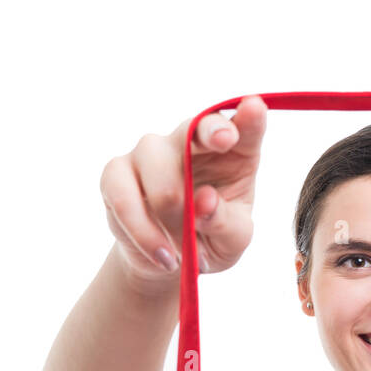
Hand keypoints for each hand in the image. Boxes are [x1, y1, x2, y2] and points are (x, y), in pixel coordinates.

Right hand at [100, 95, 267, 289]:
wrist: (169, 260)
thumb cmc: (211, 237)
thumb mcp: (233, 239)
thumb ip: (227, 222)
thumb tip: (204, 201)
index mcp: (234, 151)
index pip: (244, 125)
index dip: (247, 117)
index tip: (253, 110)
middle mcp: (190, 141)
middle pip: (194, 128)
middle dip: (204, 142)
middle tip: (211, 182)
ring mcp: (151, 152)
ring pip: (157, 168)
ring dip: (172, 217)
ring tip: (183, 255)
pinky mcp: (116, 173)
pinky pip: (124, 198)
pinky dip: (144, 233)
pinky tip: (163, 256)